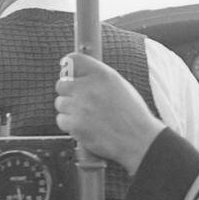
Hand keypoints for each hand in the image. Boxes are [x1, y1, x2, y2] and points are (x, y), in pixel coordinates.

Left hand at [55, 52, 164, 174]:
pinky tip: (85, 126)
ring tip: (87, 116)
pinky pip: (61, 120)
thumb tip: (75, 74)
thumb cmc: (131, 114)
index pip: (73, 60)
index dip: (68, 67)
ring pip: (60, 103)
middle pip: (61, 84)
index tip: (68, 74)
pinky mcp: (75, 125)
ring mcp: (80, 106)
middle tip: (80, 102)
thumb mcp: (119, 85)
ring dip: (69, 110)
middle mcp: (89, 87)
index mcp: (102, 74)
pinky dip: (70, 125)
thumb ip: (97, 78)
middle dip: (68, 93)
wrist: (138, 139)